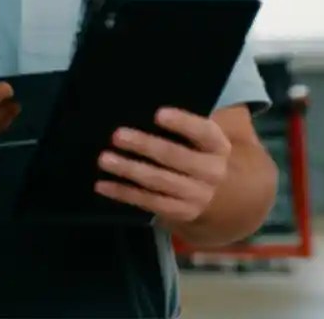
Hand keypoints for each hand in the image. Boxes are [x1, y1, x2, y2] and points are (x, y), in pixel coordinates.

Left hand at [95, 107, 231, 226]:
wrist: (221, 195)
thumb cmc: (199, 152)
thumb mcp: (202, 138)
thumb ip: (183, 125)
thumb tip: (141, 110)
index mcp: (218, 146)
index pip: (203, 132)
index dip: (182, 123)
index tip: (158, 114)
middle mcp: (212, 172)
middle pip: (175, 157)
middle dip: (144, 145)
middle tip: (117, 135)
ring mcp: (197, 196)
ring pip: (159, 181)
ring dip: (129, 169)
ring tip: (104, 159)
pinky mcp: (180, 213)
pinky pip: (148, 203)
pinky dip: (123, 194)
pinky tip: (102, 185)